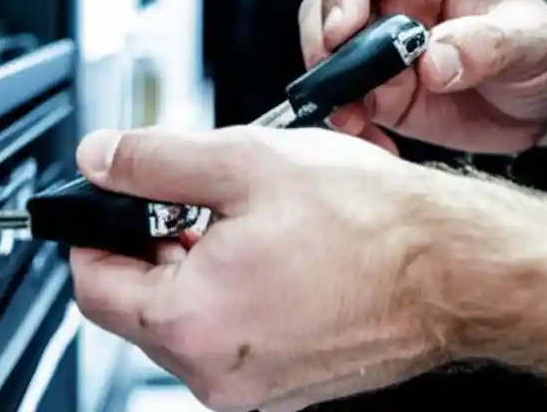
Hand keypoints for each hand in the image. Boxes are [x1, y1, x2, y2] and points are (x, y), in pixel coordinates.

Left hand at [69, 126, 448, 411]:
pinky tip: (280, 254)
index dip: (95, 232)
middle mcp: (217, 372)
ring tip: (249, 221)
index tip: (112, 203)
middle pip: (139, 308)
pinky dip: (240, 297)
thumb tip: (100, 159)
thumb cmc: (372, 224)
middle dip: (153, 247)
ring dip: (199, 270)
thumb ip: (154, 161)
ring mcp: (257, 388)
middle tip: (193, 199)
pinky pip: (238, 340)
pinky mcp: (292, 387)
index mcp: (190, 322)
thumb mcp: (245, 162)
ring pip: (191, 324)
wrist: (455, 269)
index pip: (92, 285)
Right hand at [300, 0, 546, 154]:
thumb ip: (484, 45)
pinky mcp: (388, 101)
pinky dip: (353, 129)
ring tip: (356, 123)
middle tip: (337, 82)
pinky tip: (379, 146)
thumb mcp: (531, 39)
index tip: (344, 31)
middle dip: (321, 46)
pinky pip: (350, 110)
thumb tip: (430, 64)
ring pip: (329, 65)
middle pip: (325, 11)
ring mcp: (383, 57)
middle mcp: (392, 7)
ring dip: (331, 95)